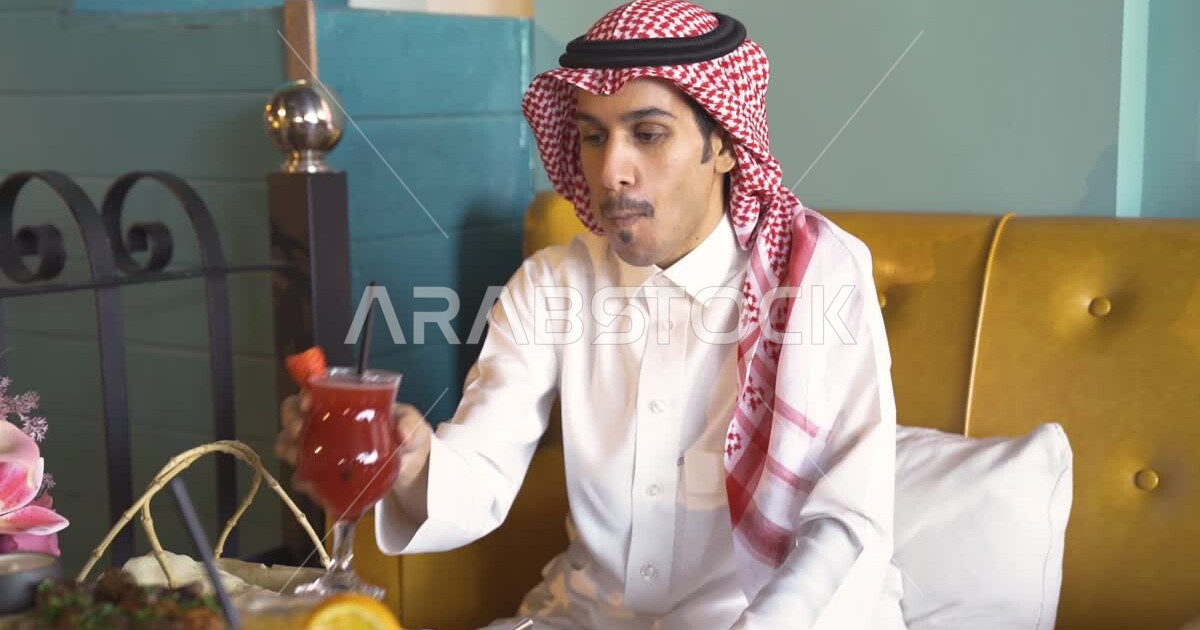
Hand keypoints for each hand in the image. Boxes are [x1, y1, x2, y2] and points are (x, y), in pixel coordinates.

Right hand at [275, 395, 433, 474]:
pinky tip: (307, 482)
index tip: (307, 403)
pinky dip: (301, 477)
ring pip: (291, 442)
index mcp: (345, 402)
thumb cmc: (406, 436)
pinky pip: (303, 474)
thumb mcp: (412, 424)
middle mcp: (327, 422)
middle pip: (295, 413)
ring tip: (296, 457)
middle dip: (290, 420)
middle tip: (298, 430)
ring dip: (288, 448)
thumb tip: (402, 433)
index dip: (305, 393)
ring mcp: (323, 447)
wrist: (409, 470)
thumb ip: (409, 423)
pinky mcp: (324, 472)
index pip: (316, 389)